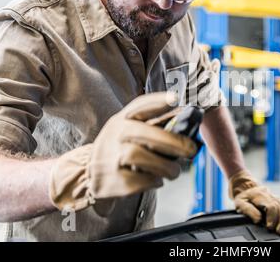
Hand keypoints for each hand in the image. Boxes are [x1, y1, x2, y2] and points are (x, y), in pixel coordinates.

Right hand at [49, 92, 196, 210]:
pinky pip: (137, 181)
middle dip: (172, 142)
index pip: (140, 106)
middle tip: (191, 150)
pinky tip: (156, 179)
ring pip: (140, 157)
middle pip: (143, 133)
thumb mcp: (130, 130)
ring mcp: (111, 156)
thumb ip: (154, 126)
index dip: (158, 101)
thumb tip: (189, 123)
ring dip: (165, 166)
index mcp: (123, 119)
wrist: (89, 173)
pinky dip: (152, 181)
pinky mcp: (111, 179)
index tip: (175, 98)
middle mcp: (115, 134)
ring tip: (174, 171)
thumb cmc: (120, 148)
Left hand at [229, 170, 279, 235]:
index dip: (272, 218)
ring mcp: (275, 196)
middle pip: (279, 207)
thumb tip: (259, 220)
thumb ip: (248, 211)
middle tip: (278, 232)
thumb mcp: (239, 204)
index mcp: (259, 194)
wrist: (245, 187)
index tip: (269, 227)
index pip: (270, 206)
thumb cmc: (242, 198)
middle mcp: (269, 194)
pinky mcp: (278, 199)